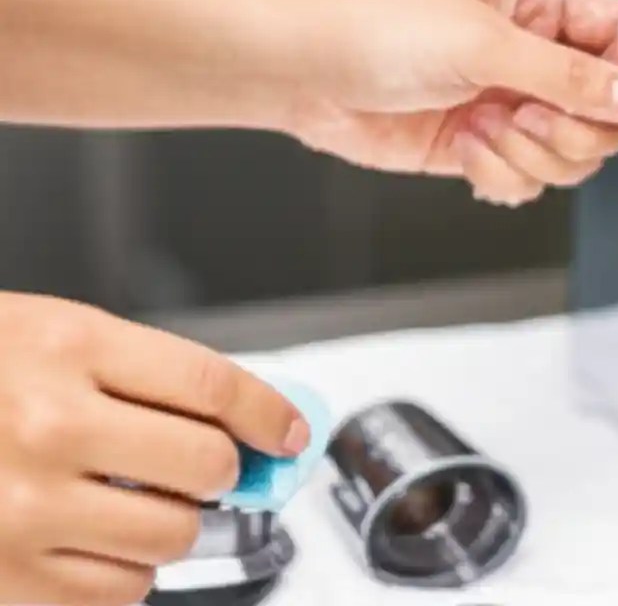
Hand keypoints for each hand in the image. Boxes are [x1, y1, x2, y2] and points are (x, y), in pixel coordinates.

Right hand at [0, 293, 308, 605]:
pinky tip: (92, 538)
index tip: (290, 431)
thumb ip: (146, 374)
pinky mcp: (8, 575)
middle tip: (205, 465)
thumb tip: (248, 419)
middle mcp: (48, 426)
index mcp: (65, 349)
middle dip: (223, 468)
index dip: (268, 411)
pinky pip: (120, 592)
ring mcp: (25, 507)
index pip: (210, 384)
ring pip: (173, 534)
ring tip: (133, 499)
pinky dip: (126, 571)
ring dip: (174, 521)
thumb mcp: (51, 338)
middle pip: (208, 463)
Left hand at [270, 0, 617, 205]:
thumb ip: (571, 76)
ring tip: (483, 131)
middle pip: (603, 107)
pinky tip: (464, 151)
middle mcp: (527, 51)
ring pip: (567, 152)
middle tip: (530, 120)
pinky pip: (526, 179)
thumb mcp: (484, 45)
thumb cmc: (370, 27)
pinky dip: (501, 177)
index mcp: (534, 0)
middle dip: (573, 127)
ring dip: (530, 156)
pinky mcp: (480, 144)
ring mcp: (505, 100)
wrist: (298, 72)